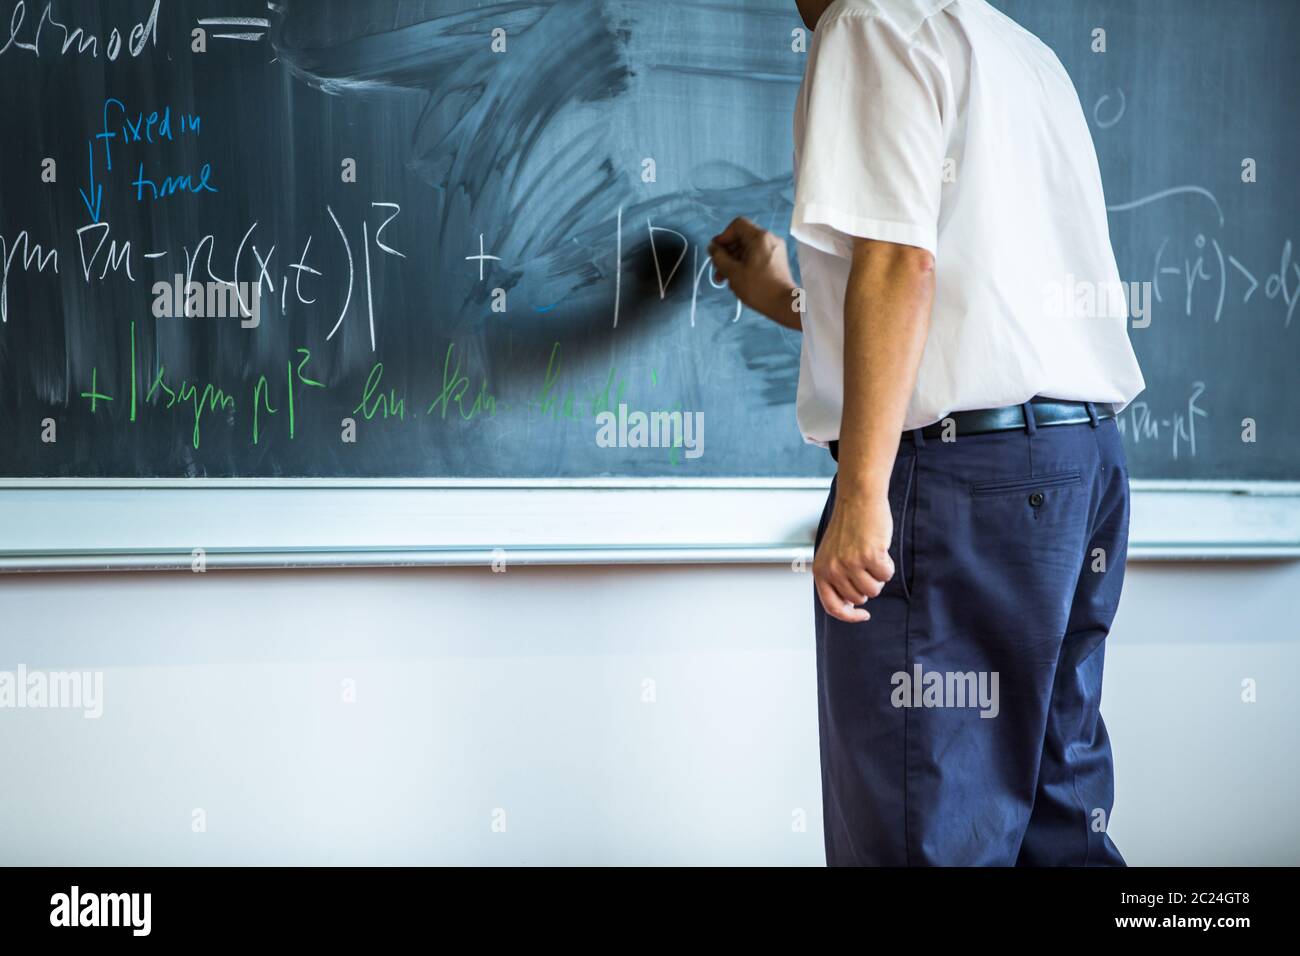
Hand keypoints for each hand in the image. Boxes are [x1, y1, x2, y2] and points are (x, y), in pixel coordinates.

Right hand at [707, 217, 797, 324]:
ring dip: (734, 261)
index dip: (723, 236)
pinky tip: (738, 279)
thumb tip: (712, 247)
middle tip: (717, 271)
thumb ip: (719, 257)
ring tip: (724, 279)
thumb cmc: (757, 287)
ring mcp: (774, 249)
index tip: (716, 252)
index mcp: (759, 237)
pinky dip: (745, 263)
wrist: (784, 304)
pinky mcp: (777, 260)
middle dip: (727, 253)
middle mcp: (769, 238)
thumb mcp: (733, 272)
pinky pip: (757, 255)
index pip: (737, 225)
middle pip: (742, 237)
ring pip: (748, 248)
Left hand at [813, 491, 895, 622]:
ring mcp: (851, 563)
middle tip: (866, 563)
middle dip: (867, 585)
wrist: (858, 499)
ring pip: (874, 589)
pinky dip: (888, 565)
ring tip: (872, 555)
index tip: (863, 614)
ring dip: (878, 575)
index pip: (833, 607)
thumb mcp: (832, 555)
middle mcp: (833, 569)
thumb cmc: (848, 526)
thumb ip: (836, 578)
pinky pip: (887, 575)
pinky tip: (880, 549)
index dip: (850, 616)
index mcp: (820, 571)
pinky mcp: (870, 556)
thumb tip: (851, 605)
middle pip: (859, 598)